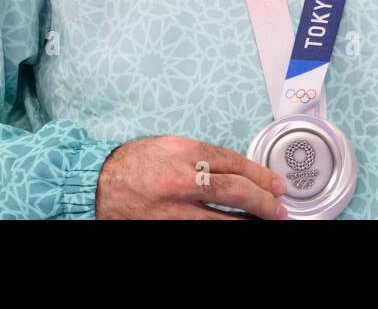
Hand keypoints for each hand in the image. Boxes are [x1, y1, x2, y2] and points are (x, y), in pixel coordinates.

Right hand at [95, 134, 289, 218]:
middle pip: (234, 191)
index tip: (277, 185)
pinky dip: (221, 229)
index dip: (261, 175)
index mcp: (185, 152)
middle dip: (263, 202)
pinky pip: (201, 232)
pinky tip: (234, 227)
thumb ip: (204, 156)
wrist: (98, 182)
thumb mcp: (172, 145)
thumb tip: (240, 172)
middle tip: (280, 209)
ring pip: (221, 220)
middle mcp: (181, 180)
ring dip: (247, 222)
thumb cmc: (136, 162)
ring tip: (264, 222)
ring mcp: (173, 210)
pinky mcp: (165, 228)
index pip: (234, 163)